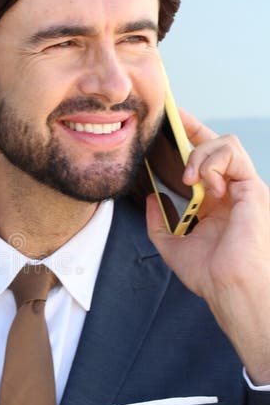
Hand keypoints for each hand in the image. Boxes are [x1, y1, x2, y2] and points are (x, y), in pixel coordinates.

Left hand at [146, 109, 269, 384]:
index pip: (204, 162)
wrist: (229, 289)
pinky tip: (199, 183)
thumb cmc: (210, 274)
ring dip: (199, 153)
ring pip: (226, 143)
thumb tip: (150, 197)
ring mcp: (244, 188)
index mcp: (217, 202)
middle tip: (170, 115)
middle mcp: (232, 191)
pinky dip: (211, 162)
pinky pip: (232, 154)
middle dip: (193, 125)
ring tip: (187, 178)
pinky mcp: (253, 188)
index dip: (188, 139)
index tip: (167, 125)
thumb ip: (159, 222)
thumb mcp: (173, 245)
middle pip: (217, 143)